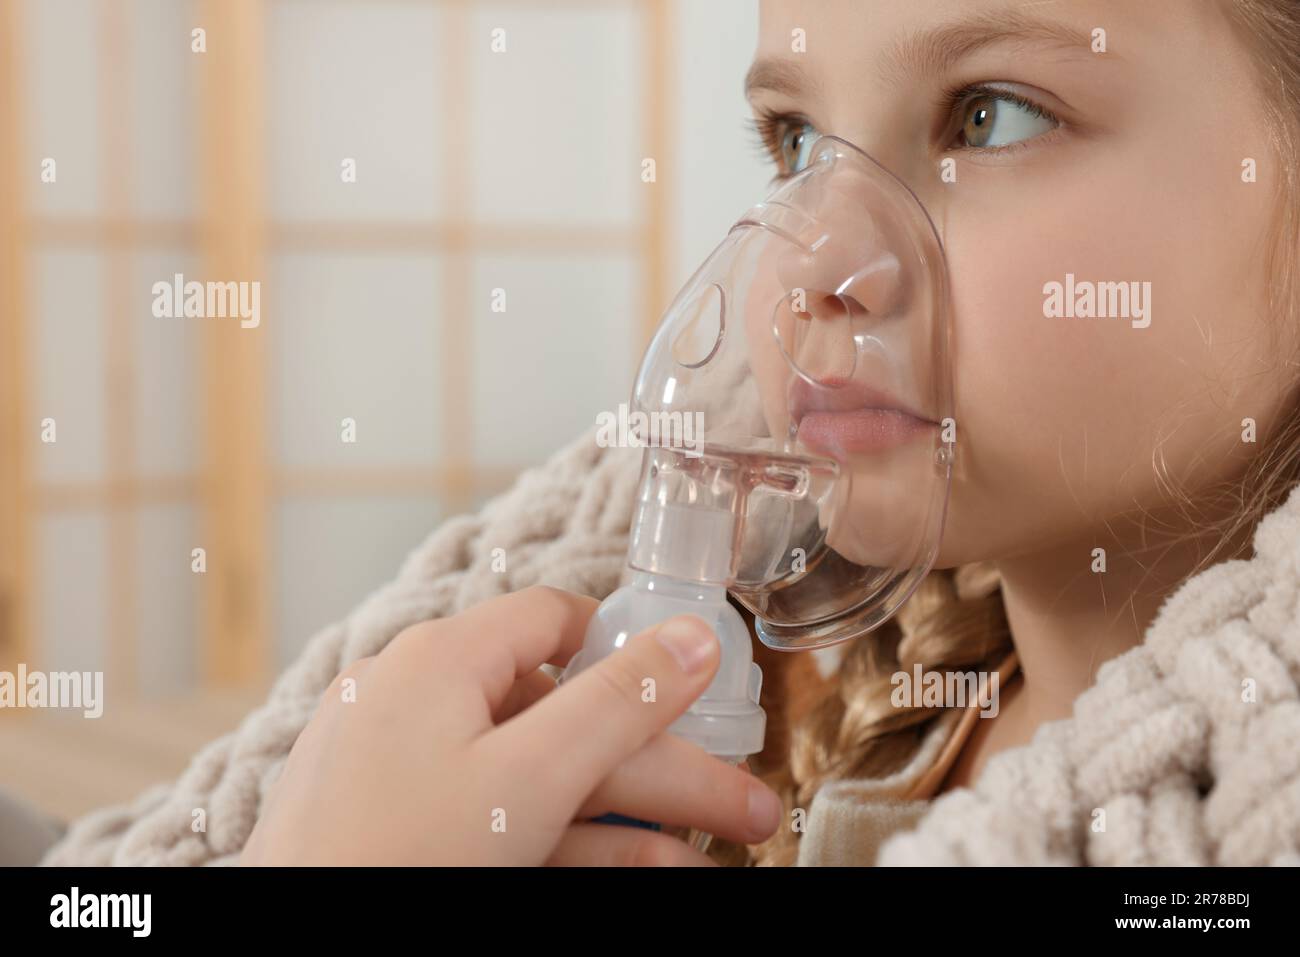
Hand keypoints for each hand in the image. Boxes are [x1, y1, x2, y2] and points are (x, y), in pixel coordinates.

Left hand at [240, 586, 781, 865]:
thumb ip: (618, 702)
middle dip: (663, 766)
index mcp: (438, 659)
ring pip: (537, 781)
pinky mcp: (395, 831)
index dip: (631, 649)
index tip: (696, 693)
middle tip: (741, 808)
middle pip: (565, 718)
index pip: (556, 620)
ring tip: (704, 862)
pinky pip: (498, 821)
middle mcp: (415, 701)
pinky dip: (565, 842)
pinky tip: (635, 870)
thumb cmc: (398, 862)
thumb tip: (695, 636)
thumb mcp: (529, 778)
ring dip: (628, 820)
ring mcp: (402, 773)